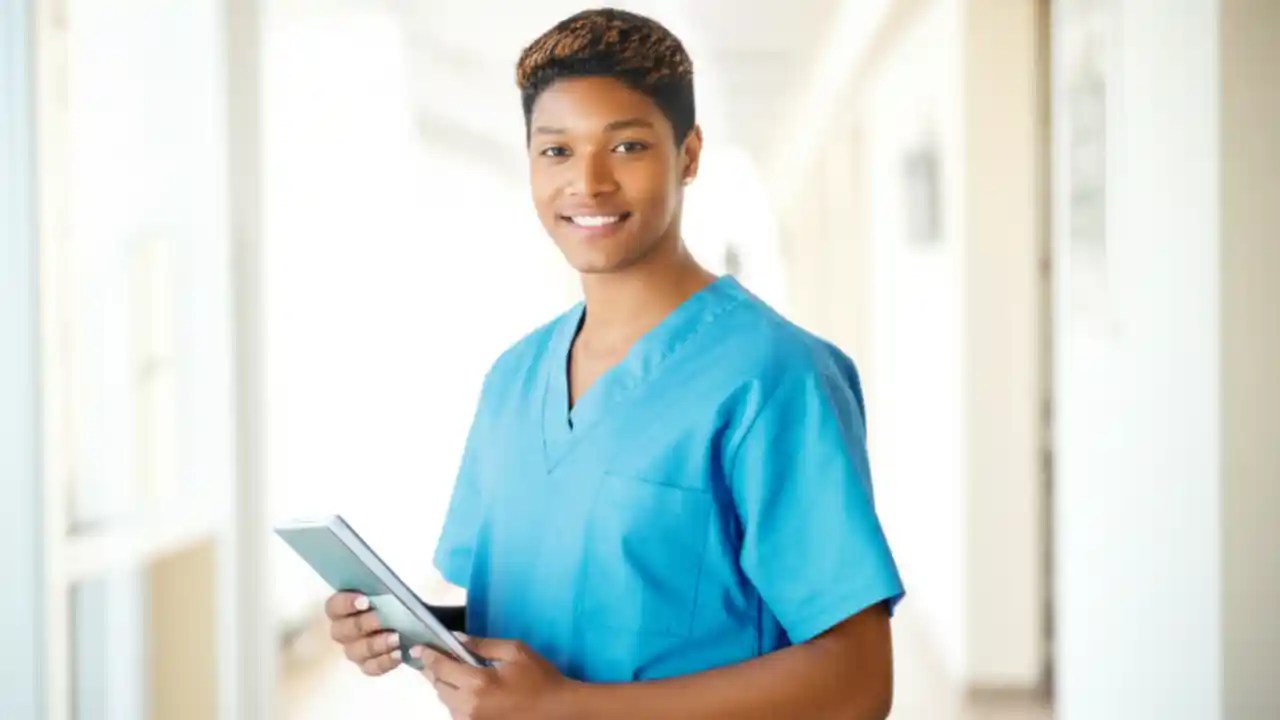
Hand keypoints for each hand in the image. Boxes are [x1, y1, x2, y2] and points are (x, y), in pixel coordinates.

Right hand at [324, 591, 402, 675]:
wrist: (415, 622)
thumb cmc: (397, 602)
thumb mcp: (391, 590)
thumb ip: (383, 588)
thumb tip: (388, 587)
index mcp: (343, 608)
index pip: (333, 607)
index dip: (345, 604)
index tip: (365, 601)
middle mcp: (343, 631)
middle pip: (341, 631)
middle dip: (362, 624)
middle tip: (381, 619)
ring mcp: (354, 650)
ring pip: (355, 651)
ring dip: (375, 645)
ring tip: (396, 638)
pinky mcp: (367, 665)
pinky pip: (370, 668)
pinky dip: (384, 662)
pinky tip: (399, 654)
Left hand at [416, 635, 577, 719]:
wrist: (558, 711)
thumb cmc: (540, 678)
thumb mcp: (515, 652)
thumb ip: (483, 645)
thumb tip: (457, 639)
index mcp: (477, 683)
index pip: (441, 667)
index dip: (428, 656)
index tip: (417, 648)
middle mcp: (468, 706)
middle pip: (439, 687)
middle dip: (438, 671)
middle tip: (440, 658)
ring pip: (446, 702)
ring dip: (447, 687)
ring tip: (456, 674)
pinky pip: (457, 713)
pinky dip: (457, 700)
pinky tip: (469, 691)